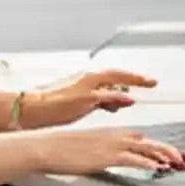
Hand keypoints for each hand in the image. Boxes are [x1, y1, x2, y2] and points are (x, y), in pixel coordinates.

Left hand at [23, 70, 157, 128]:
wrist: (31, 110)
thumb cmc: (56, 105)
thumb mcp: (89, 101)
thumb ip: (111, 98)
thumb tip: (128, 97)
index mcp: (93, 77)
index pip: (122, 75)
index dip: (139, 79)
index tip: (153, 82)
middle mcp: (88, 78)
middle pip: (115, 79)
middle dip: (130, 84)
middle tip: (144, 88)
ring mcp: (81, 86)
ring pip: (106, 88)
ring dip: (118, 94)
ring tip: (125, 103)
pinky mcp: (75, 95)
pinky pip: (98, 94)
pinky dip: (106, 99)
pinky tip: (107, 107)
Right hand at [32, 127, 184, 174]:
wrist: (46, 147)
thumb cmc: (60, 148)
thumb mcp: (86, 148)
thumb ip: (101, 153)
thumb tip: (106, 160)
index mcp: (112, 133)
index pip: (142, 140)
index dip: (159, 148)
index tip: (172, 154)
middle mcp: (116, 136)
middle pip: (150, 142)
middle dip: (170, 151)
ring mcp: (113, 145)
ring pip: (148, 148)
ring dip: (166, 155)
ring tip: (181, 162)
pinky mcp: (107, 156)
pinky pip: (134, 159)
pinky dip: (149, 162)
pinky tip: (160, 166)